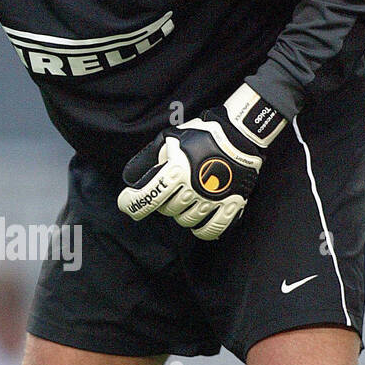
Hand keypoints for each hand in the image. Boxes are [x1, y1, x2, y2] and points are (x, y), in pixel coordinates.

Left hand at [117, 84, 285, 239]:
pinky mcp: (231, 204)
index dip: (132, 204)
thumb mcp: (170, 139)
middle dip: (162, 203)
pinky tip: (198, 223)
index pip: (148, 196)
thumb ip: (149, 158)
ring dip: (181, 213)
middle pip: (167, 210)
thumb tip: (130, 177)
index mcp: (178, 171)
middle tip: (168, 191)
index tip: (125, 204)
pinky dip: (202, 230)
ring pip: (187, 220)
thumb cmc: (202, 135)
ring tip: (185, 200)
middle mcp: (193, 188)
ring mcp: (213, 199)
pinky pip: (213, 228)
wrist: (239, 134)